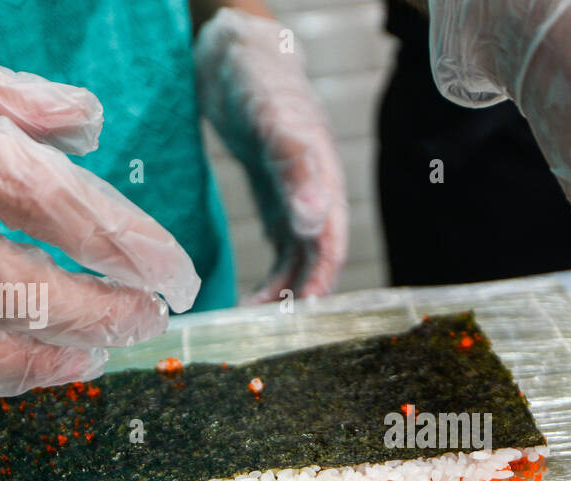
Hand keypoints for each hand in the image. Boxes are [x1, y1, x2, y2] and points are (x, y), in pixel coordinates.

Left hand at [196, 7, 348, 302]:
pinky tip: (245, 303)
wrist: (240, 54)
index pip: (330, 246)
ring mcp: (300, 204)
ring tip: (247, 325)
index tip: (296, 318)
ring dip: (279, 298)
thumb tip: (314, 219)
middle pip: (316, 264)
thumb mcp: (274, 116)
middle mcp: (318, 198)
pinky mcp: (281, 206)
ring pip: (299, 265)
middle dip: (295, 303)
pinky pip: (282, 255)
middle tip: (261, 336)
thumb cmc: (259, 78)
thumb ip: (295, 164)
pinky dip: (268, 281)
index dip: (318, 284)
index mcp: (324, 181)